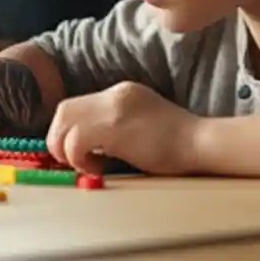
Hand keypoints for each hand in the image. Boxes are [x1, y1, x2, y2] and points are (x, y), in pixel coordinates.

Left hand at [46, 81, 199, 175]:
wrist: (201, 142)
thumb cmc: (178, 143)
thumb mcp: (143, 122)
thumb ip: (117, 125)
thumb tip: (89, 145)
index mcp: (122, 92)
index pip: (77, 105)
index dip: (68, 130)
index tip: (75, 152)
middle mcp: (114, 94)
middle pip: (64, 110)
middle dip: (58, 138)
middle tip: (72, 161)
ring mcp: (114, 107)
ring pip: (65, 123)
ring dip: (67, 149)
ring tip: (88, 165)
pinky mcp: (114, 126)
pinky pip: (76, 140)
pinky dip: (78, 157)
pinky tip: (97, 168)